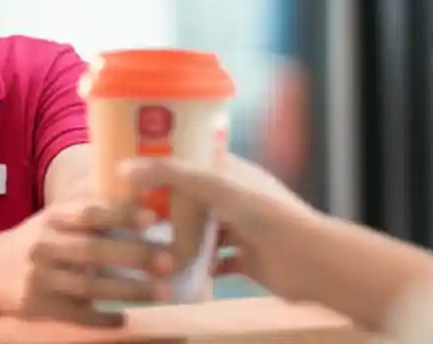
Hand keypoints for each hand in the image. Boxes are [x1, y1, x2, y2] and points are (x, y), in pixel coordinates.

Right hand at [0, 201, 174, 326]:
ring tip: (163, 292)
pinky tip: (125, 318)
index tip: (153, 217)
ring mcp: (39, 278)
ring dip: (130, 290)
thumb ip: (88, 210)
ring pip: (90, 286)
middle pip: (94, 250)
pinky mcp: (37, 306)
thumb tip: (137, 192)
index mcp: (53, 218)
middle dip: (134, 255)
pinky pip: (76, 314)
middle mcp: (45, 245)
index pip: (89, 213)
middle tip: (169, 260)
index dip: (121, 213)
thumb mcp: (55, 218)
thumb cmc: (38, 240)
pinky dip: (102, 318)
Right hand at [121, 155, 319, 300]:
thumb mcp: (214, 186)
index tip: (137, 172)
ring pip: (205, 232)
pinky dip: (201, 267)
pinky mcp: (247, 260)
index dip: (168, 164)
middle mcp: (238, 198)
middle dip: (170, 206)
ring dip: (183, 240)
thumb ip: (172, 174)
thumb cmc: (265, 214)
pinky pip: (217, 262)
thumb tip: (125, 167)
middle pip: (197, 199)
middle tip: (137, 212)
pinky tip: (182, 271)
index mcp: (233, 172)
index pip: (195, 161)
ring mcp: (243, 230)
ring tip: (151, 244)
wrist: (308, 259)